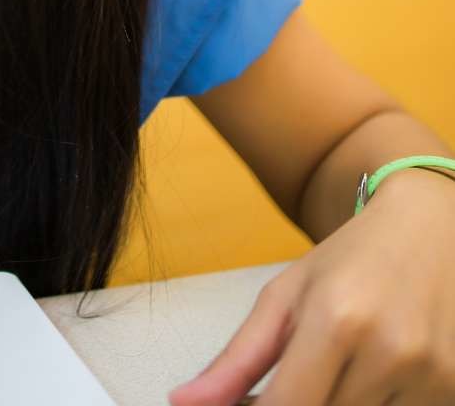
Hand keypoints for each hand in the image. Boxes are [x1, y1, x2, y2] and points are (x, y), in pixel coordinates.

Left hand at [168, 171, 454, 404]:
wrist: (431, 226)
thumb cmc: (351, 258)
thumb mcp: (286, 295)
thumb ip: (237, 359)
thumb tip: (184, 403)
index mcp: (336, 318)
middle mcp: (388, 349)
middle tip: (293, 380)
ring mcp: (431, 374)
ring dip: (339, 405)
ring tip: (338, 367)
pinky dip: (378, 405)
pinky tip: (374, 373)